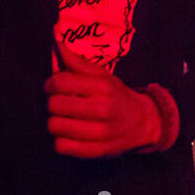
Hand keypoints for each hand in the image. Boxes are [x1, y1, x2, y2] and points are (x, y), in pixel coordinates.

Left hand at [44, 52, 161, 157]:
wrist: (142, 122)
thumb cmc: (117, 96)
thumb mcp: (103, 76)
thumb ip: (78, 63)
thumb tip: (56, 44)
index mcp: (102, 87)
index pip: (60, 82)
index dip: (51, 83)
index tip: (55, 86)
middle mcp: (102, 109)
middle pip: (54, 105)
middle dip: (53, 102)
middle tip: (62, 103)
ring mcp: (100, 132)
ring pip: (55, 126)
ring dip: (56, 121)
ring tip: (65, 118)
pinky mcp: (96, 151)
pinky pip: (61, 146)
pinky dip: (61, 139)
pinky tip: (70, 133)